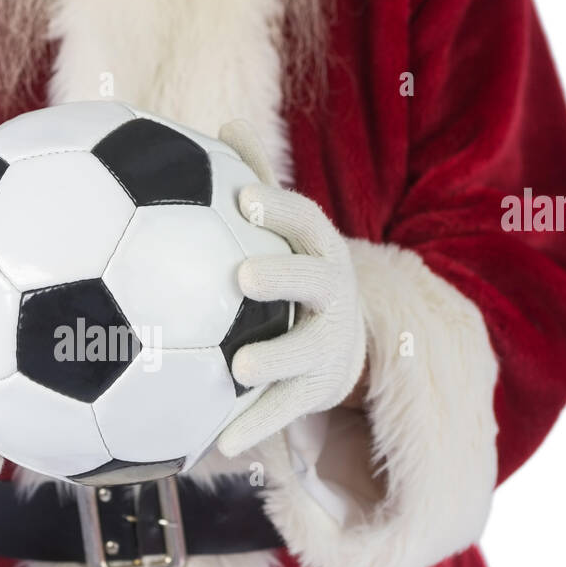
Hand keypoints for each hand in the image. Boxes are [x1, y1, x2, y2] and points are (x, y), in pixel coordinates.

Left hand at [215, 120, 366, 457]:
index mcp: (317, 250)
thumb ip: (257, 179)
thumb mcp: (286, 229)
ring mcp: (326, 345)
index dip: (278, 211)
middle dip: (282, 278)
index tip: (244, 201)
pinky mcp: (316, 389)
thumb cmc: (297, 270)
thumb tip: (226, 123)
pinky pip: (283, 410)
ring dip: (272, 359)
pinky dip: (252, 426)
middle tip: (243, 276)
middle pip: (312, 283)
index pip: (304, 223)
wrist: (347, 338)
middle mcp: (331, 295)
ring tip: (238, 367)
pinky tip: (218, 443)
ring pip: (302, 352)